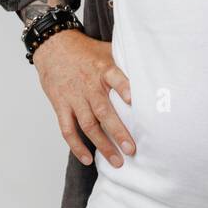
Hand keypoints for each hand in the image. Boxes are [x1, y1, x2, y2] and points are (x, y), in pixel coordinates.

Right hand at [33, 29, 135, 167]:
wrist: (53, 46)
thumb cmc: (85, 51)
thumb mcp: (107, 50)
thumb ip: (125, 62)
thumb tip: (153, 69)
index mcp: (103, 69)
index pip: (116, 78)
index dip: (124, 89)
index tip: (134, 101)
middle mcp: (89, 85)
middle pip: (103, 111)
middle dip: (118, 132)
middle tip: (131, 149)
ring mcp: (74, 97)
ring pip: (88, 125)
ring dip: (102, 145)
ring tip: (117, 161)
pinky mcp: (61, 105)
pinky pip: (67, 129)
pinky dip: (76, 145)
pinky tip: (87, 159)